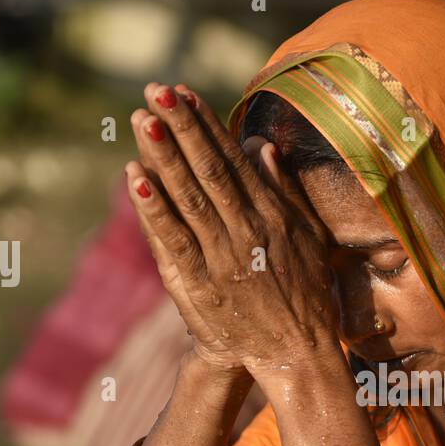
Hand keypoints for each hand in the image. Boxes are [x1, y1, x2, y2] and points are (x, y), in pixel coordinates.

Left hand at [124, 82, 339, 374]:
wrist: (298, 355)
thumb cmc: (306, 296)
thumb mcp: (309, 238)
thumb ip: (285, 192)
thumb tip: (261, 146)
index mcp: (271, 215)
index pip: (233, 160)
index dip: (206, 125)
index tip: (184, 93)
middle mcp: (246, 231)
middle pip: (208, 170)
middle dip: (180, 128)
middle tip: (155, 90)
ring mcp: (222, 258)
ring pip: (188, 199)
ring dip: (163, 157)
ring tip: (141, 119)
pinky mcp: (201, 286)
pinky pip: (173, 241)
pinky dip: (154, 209)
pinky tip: (135, 178)